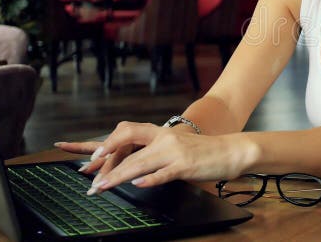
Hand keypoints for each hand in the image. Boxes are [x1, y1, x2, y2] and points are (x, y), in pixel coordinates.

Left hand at [73, 122, 250, 193]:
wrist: (230, 151)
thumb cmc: (202, 152)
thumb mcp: (174, 147)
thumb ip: (153, 153)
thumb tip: (129, 166)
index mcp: (159, 133)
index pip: (125, 132)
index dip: (105, 144)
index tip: (89, 159)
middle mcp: (164, 138)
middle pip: (127, 147)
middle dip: (105, 165)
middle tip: (91, 182)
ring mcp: (174, 152)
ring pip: (139, 162)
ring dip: (118, 176)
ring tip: (103, 187)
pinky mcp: (185, 165)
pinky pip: (163, 172)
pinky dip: (149, 179)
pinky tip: (138, 184)